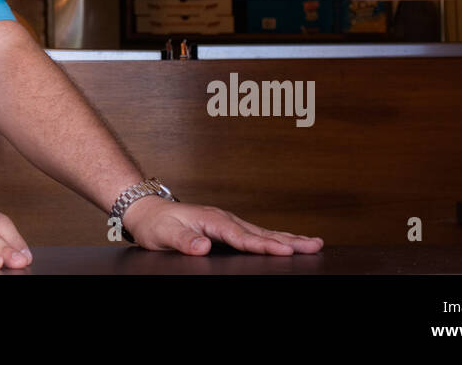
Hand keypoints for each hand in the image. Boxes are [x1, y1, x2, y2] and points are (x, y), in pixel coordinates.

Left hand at [122, 196, 323, 255]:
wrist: (146, 211)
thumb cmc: (154, 224)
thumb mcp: (163, 235)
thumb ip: (183, 241)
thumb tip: (204, 246)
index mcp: (211, 219)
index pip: (241, 236)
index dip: (263, 244)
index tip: (285, 250)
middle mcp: (223, 218)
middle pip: (260, 231)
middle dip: (288, 239)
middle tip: (315, 245)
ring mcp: (226, 221)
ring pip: (262, 231)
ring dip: (288, 237)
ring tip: (314, 244)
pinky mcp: (226, 227)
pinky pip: (254, 233)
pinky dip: (274, 237)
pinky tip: (288, 242)